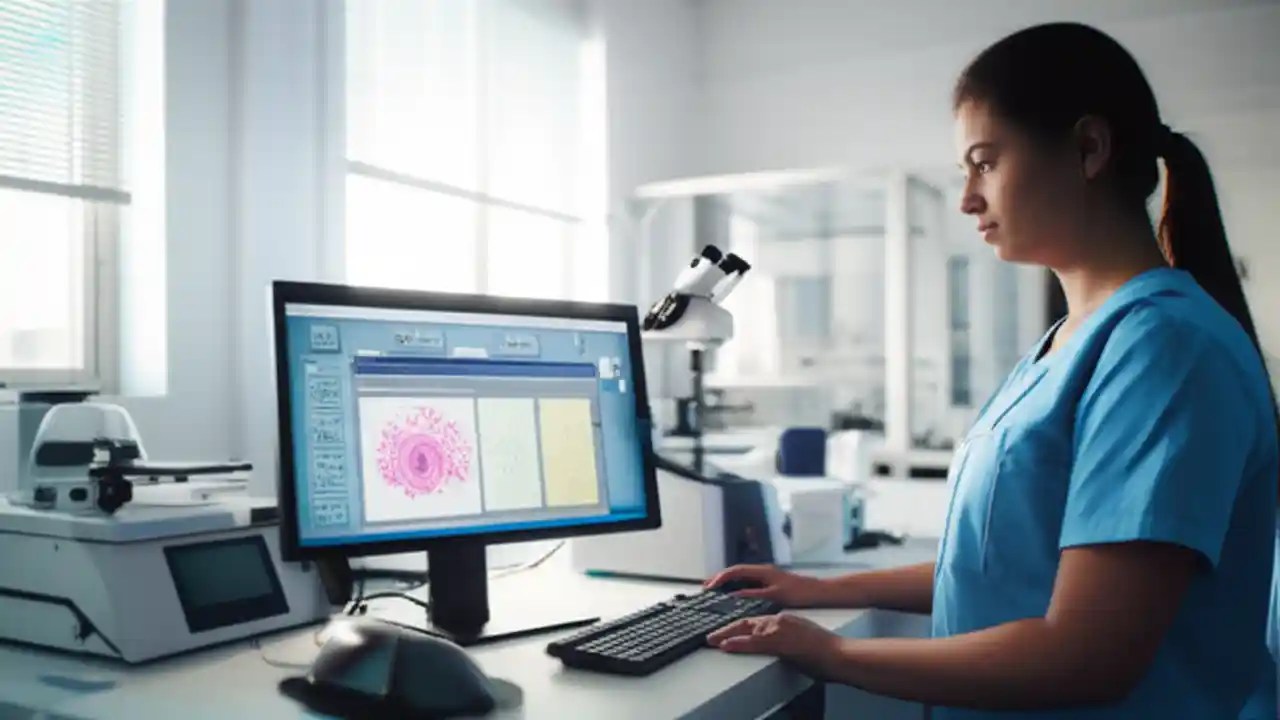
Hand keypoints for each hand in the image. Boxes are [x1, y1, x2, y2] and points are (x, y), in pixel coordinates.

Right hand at [704, 564, 823, 606]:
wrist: (818, 592)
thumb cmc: (799, 593)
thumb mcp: (773, 596)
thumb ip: (752, 594)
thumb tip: (733, 595)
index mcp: (763, 571)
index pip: (736, 571)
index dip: (721, 578)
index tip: (710, 587)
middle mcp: (763, 570)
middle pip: (736, 571)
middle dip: (720, 578)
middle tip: (706, 587)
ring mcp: (767, 575)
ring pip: (742, 576)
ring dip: (728, 582)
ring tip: (715, 590)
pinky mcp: (770, 581)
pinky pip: (748, 581)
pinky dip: (737, 586)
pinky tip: (734, 593)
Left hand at [707, 613, 842, 673]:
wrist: (839, 654)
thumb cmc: (826, 650)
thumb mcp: (802, 637)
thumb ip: (786, 639)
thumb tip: (778, 647)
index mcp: (785, 619)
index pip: (756, 619)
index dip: (740, 625)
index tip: (728, 629)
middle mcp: (780, 620)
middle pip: (747, 621)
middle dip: (728, 628)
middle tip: (713, 634)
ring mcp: (779, 629)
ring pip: (747, 629)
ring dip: (727, 634)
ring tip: (713, 639)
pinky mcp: (780, 641)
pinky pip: (753, 642)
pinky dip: (737, 643)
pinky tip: (725, 645)